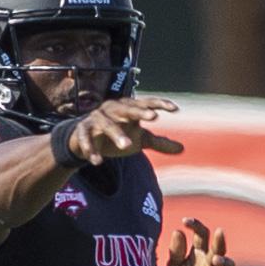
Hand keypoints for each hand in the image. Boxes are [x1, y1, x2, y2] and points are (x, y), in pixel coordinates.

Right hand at [69, 96, 184, 165]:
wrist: (86, 138)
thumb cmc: (118, 133)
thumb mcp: (140, 138)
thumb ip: (159, 142)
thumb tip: (182, 149)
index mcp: (128, 109)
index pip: (146, 103)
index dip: (160, 104)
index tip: (175, 109)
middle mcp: (113, 109)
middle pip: (127, 108)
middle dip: (139, 111)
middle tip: (153, 117)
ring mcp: (96, 118)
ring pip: (106, 123)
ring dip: (116, 133)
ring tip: (127, 146)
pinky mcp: (82, 130)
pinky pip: (86, 138)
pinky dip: (91, 149)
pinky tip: (97, 161)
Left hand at [164, 219, 233, 265]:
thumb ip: (175, 252)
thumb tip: (177, 231)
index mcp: (199, 254)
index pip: (202, 235)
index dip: (196, 226)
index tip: (185, 220)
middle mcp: (210, 265)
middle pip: (219, 248)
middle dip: (219, 241)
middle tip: (218, 232)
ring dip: (225, 263)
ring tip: (216, 261)